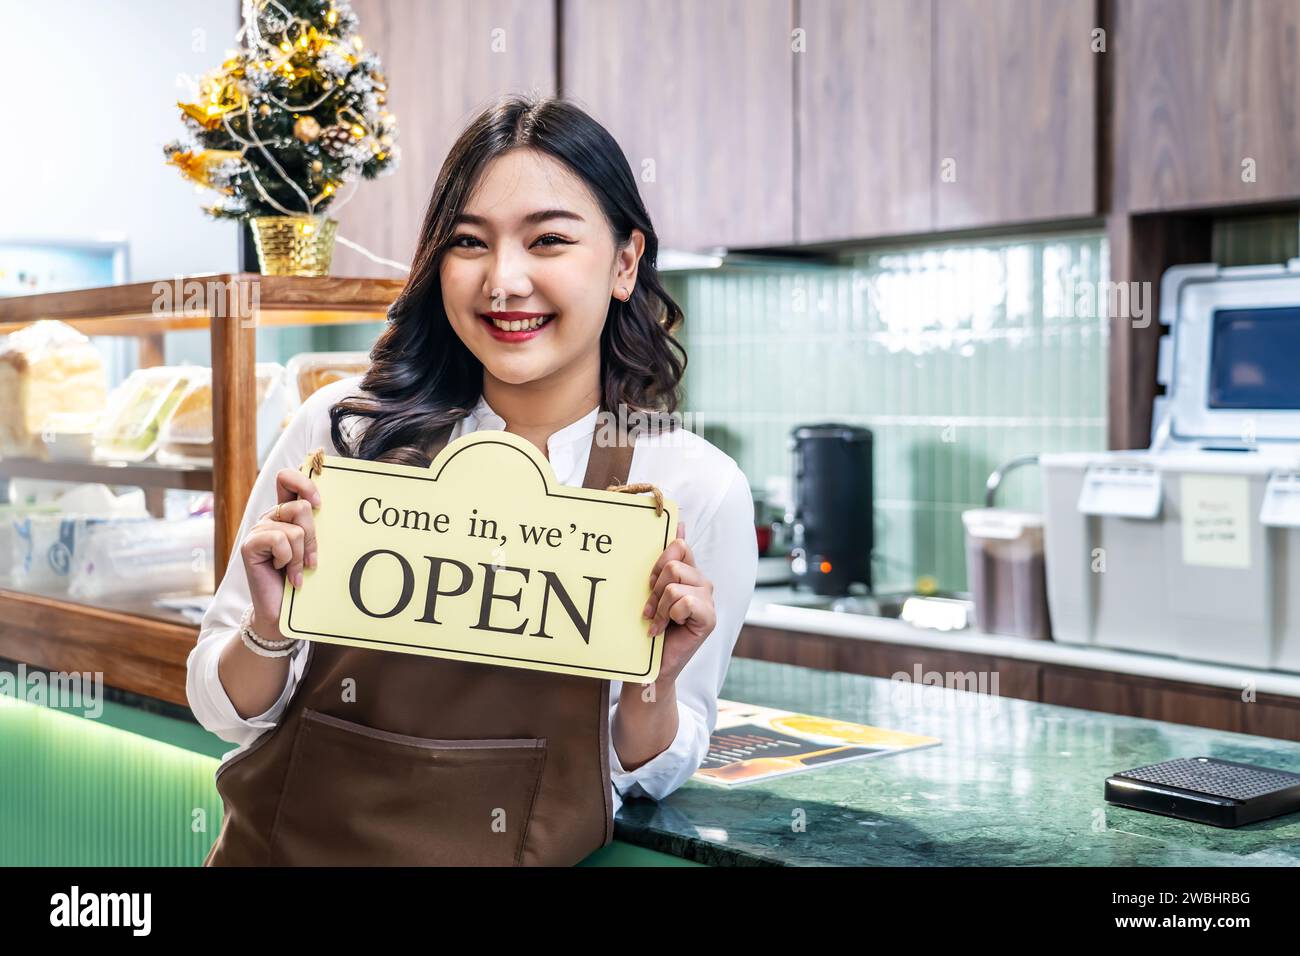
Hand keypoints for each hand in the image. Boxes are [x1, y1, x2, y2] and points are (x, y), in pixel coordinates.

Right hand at [239, 467, 320, 640]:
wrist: (283, 611)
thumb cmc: (302, 578)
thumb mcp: (314, 548)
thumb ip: (317, 526)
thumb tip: (326, 504)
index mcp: (286, 512)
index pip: (287, 478)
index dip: (304, 482)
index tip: (320, 503)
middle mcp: (271, 517)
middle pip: (301, 506)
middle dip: (313, 536)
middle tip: (312, 559)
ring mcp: (259, 530)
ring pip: (295, 529)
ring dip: (301, 555)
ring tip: (296, 571)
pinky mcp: (250, 545)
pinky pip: (281, 540)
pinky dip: (288, 560)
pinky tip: (284, 573)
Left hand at [642, 520, 715, 686]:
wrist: (651, 664)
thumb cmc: (651, 625)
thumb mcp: (653, 589)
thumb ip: (666, 559)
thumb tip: (679, 523)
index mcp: (690, 572)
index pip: (679, 546)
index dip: (658, 562)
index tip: (649, 583)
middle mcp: (702, 582)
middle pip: (673, 564)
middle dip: (654, 588)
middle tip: (650, 608)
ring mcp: (708, 599)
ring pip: (674, 584)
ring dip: (659, 606)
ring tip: (656, 621)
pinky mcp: (709, 617)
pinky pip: (685, 602)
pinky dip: (669, 616)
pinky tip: (666, 628)